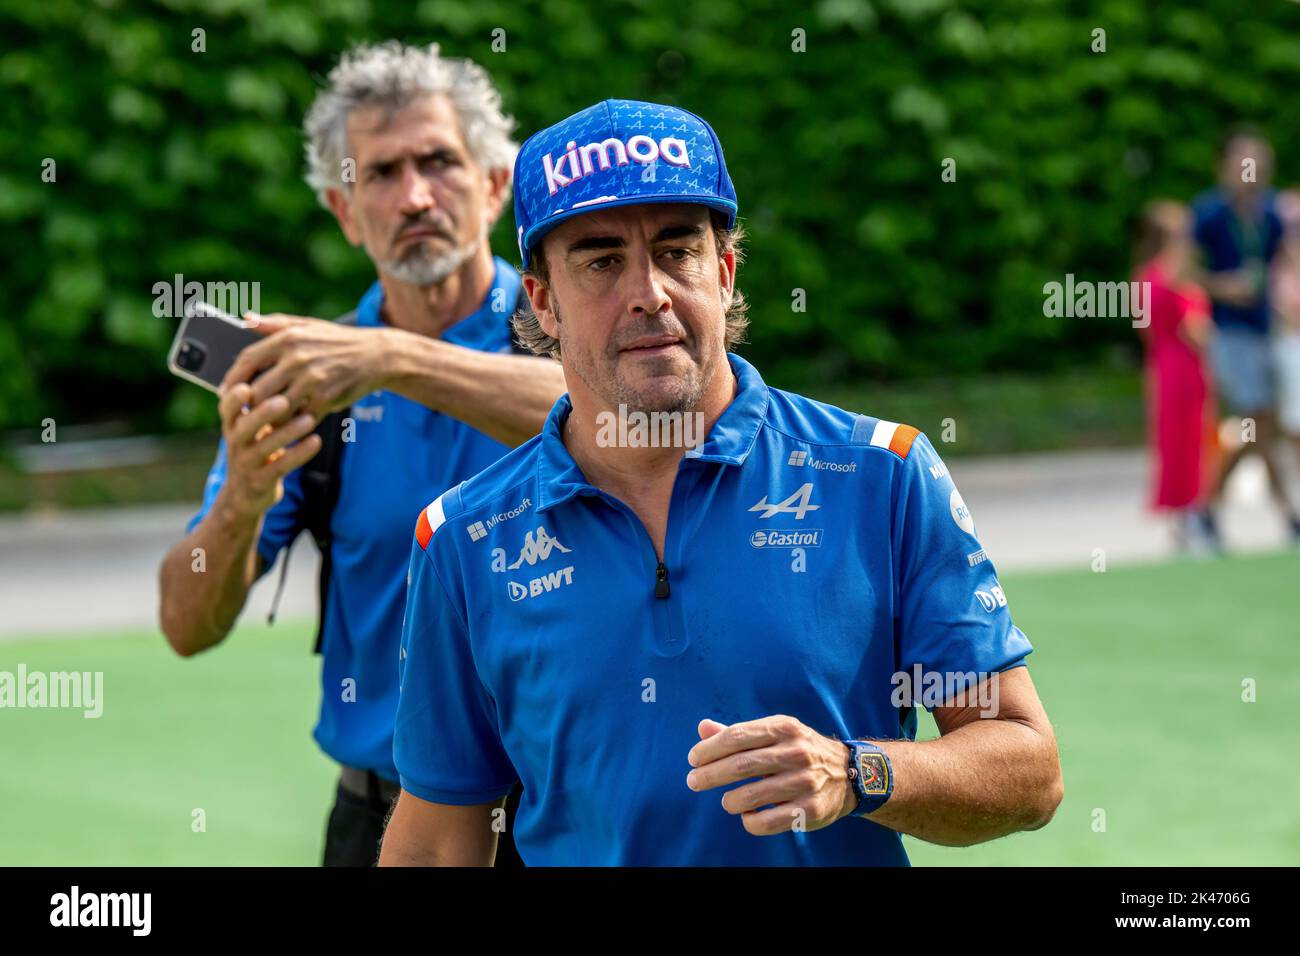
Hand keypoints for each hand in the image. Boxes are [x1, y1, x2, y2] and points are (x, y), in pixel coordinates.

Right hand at [216, 386, 320, 521]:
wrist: (246, 494)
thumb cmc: (254, 449)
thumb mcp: (249, 427)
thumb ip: (256, 402)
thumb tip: (271, 362)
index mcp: (232, 425)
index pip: (227, 408)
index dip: (234, 398)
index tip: (247, 385)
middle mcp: (235, 443)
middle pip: (244, 426)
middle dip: (262, 413)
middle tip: (283, 400)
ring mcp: (246, 464)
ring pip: (264, 447)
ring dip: (287, 433)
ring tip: (309, 420)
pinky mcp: (261, 481)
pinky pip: (281, 467)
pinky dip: (299, 454)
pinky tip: (316, 442)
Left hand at [221, 313, 391, 418]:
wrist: (376, 356)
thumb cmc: (336, 342)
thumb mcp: (307, 325)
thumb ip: (274, 324)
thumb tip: (244, 318)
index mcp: (288, 338)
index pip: (248, 359)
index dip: (232, 378)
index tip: (224, 391)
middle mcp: (297, 358)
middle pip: (257, 389)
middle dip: (249, 405)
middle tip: (245, 413)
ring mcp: (312, 380)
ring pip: (275, 407)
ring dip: (269, 418)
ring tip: (266, 421)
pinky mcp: (326, 398)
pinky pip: (299, 417)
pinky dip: (292, 424)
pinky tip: (290, 424)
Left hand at [685, 715, 855, 835]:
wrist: (851, 774)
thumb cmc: (799, 751)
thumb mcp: (775, 733)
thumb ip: (738, 733)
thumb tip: (702, 727)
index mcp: (784, 728)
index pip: (736, 736)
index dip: (709, 749)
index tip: (693, 759)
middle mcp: (796, 752)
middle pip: (740, 765)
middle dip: (709, 775)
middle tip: (693, 782)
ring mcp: (805, 782)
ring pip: (749, 797)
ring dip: (729, 801)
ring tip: (726, 800)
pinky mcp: (810, 810)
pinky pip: (765, 822)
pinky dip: (748, 821)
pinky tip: (748, 815)